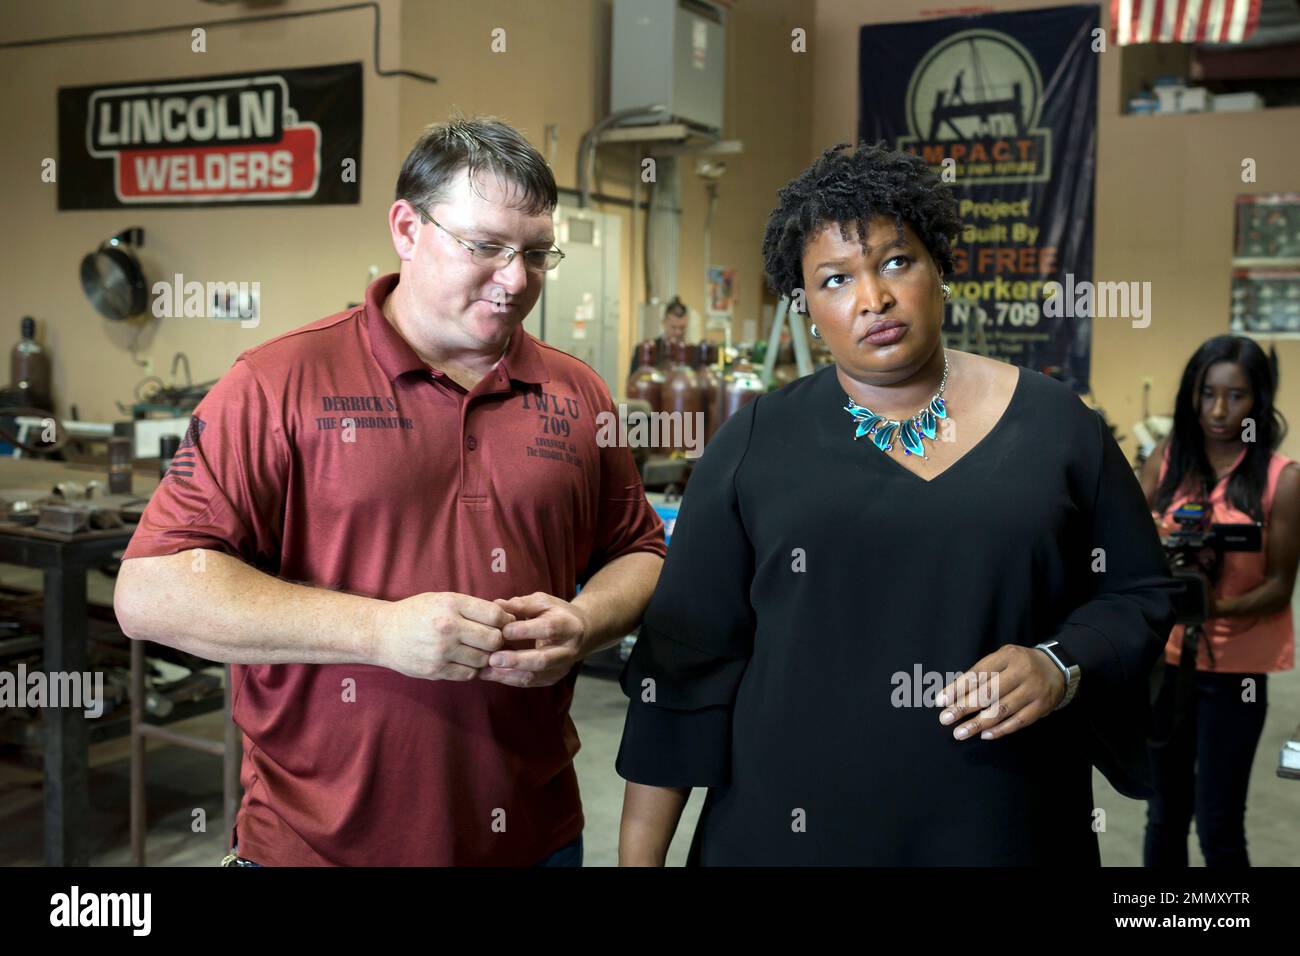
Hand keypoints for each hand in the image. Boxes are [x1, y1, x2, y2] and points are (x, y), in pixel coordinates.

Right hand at [371, 592, 512, 680]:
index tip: (501, 624)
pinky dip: (471, 669)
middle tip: (491, 641)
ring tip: (476, 651)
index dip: (504, 621)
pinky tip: (463, 661)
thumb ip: (473, 607)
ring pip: (483, 659)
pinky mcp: (435, 670)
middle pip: (494, 640)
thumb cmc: (417, 613)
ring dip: (485, 657)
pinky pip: (468, 674)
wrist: (382, 633)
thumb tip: (508, 618)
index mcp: (452, 604)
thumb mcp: (443, 599)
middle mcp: (447, 627)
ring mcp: (441, 650)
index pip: (495, 615)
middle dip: (497, 641)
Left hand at [478, 592, 588, 687]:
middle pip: (543, 660)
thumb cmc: (557, 613)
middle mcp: (568, 650)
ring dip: (508, 675)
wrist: (582, 633)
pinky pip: (529, 683)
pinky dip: (508, 680)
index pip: (547, 629)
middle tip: (492, 659)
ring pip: (534, 676)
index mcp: (568, 626)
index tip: (503, 630)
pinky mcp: (552, 679)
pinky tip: (490, 674)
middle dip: (516, 660)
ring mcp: (561, 668)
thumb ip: (521, 604)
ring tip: (485, 671)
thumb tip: (496, 605)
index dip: (525, 631)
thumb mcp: (543, 602)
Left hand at [936, 644, 1065, 741]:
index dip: (958, 688)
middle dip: (964, 707)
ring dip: (978, 724)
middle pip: (988, 692)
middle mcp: (1021, 671)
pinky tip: (984, 735)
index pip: (978, 673)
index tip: (941, 701)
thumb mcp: (1003, 658)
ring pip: (1002, 709)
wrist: (1057, 667)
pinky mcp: (1042, 706)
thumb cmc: (1020, 664)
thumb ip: (982, 673)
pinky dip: (1001, 730)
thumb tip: (954, 693)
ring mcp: (1034, 690)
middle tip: (945, 719)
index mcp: (1007, 656)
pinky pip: (1019, 721)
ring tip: (960, 732)